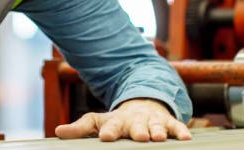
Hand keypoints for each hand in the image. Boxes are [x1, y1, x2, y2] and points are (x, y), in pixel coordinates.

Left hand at [54, 98, 191, 141]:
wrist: (142, 105)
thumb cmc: (117, 120)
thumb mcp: (97, 121)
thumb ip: (80, 128)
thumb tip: (58, 131)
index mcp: (116, 121)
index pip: (111, 126)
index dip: (108, 131)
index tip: (105, 137)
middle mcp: (135, 121)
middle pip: (136, 126)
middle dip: (138, 130)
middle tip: (139, 136)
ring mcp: (152, 121)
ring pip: (156, 126)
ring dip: (158, 131)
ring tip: (159, 137)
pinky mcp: (167, 123)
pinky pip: (176, 127)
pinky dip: (180, 131)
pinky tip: (186, 138)